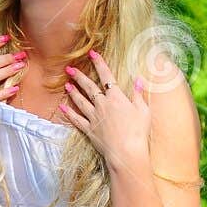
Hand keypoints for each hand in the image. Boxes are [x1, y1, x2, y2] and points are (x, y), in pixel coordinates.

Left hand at [60, 50, 150, 169]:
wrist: (126, 152)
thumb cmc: (138, 132)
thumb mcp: (143, 111)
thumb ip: (138, 95)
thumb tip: (138, 80)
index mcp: (116, 98)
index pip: (107, 76)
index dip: (99, 63)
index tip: (92, 54)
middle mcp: (103, 105)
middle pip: (89, 87)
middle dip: (79, 76)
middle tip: (69, 68)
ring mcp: (94, 117)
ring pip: (80, 101)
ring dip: (73, 92)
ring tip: (66, 84)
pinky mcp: (90, 130)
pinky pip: (76, 119)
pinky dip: (69, 113)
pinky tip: (62, 107)